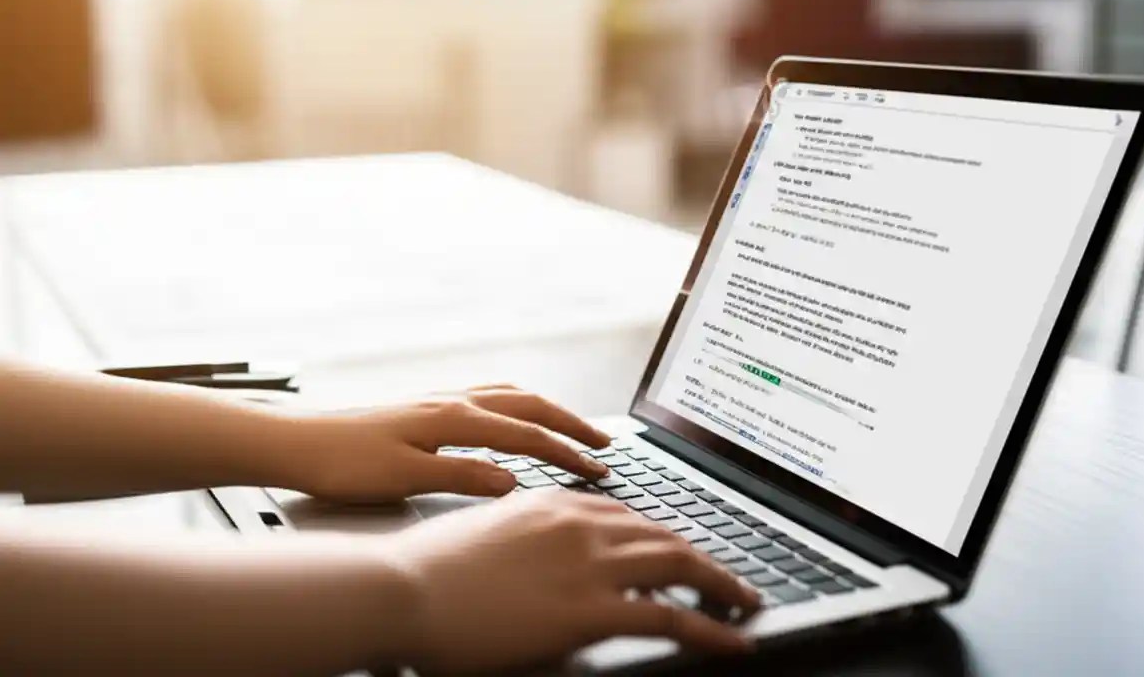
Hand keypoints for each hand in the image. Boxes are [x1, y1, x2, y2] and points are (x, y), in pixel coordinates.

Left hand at [287, 384, 611, 502]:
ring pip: (511, 396)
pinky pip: (489, 397)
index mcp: (454, 418)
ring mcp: (440, 400)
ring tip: (573, 427)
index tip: (598, 471)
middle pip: (530, 405)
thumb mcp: (404, 477)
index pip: (527, 435)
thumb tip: (514, 480)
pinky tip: (514, 415)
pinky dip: (518, 404)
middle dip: (571, 424)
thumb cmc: (342, 462)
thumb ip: (463, 476)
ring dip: (548, 410)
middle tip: (605, 445)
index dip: (566, 453)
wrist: (295, 441)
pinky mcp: (426, 408)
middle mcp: (453, 401)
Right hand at [383, 490, 760, 673]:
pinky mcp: (591, 605)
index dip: (663, 537)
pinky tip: (732, 638)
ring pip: (680, 564)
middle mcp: (581, 522)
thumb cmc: (426, 575)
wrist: (399, 590)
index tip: (680, 554)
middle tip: (730, 580)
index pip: (629, 514)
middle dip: (706, 558)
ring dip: (721, 585)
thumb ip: (531, 548)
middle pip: (665, 533)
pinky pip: (671, 614)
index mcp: (555, 504)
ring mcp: (589, 560)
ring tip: (743, 603)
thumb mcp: (488, 542)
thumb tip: (551, 574)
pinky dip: (711, 627)